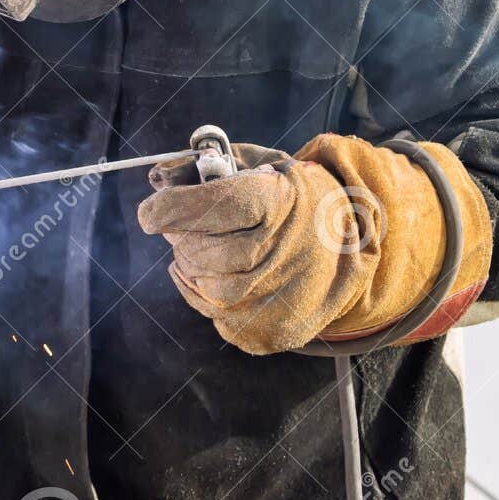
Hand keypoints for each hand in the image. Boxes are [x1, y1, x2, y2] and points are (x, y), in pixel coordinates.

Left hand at [136, 134, 492, 353]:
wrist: (348, 247)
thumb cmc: (292, 199)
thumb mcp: (257, 165)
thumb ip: (206, 165)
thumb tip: (158, 178)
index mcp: (282, 204)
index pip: (217, 205)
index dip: (174, 208)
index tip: (150, 211)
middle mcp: (285, 256)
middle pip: (204, 251)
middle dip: (182, 237)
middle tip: (181, 226)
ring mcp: (280, 301)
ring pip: (204, 285)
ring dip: (190, 264)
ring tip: (204, 247)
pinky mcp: (270, 334)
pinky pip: (212, 314)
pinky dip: (200, 291)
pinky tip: (214, 272)